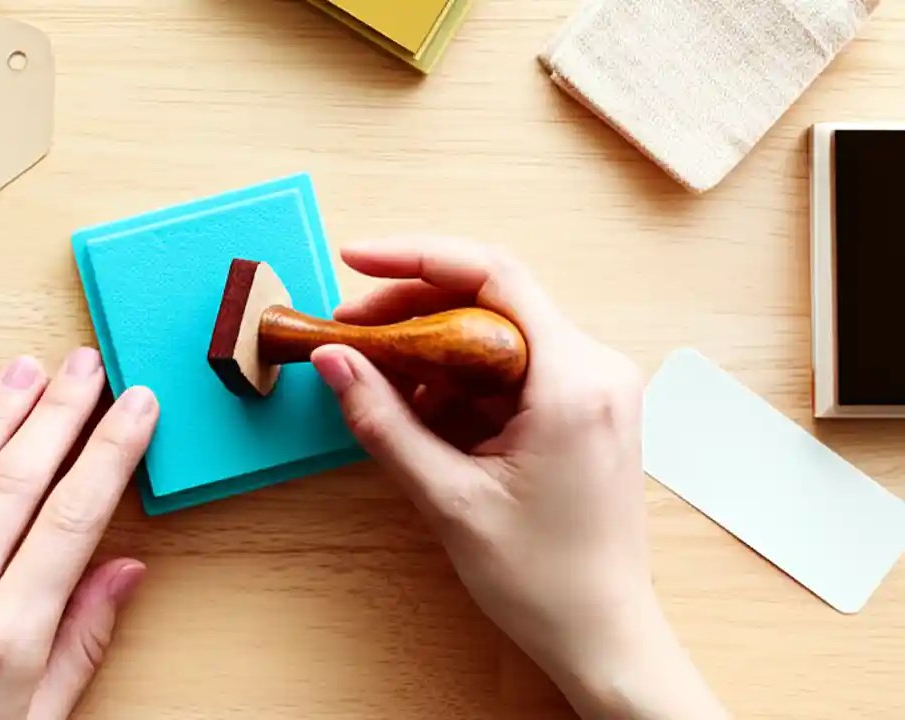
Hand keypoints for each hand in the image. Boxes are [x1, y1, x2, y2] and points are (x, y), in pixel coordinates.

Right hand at [313, 239, 726, 719]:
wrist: (603, 636)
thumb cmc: (543, 580)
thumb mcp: (449, 500)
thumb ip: (384, 422)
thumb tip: (332, 360)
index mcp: (576, 383)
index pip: (494, 275)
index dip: (417, 257)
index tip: (356, 259)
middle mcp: (595, 369)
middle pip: (490, 300)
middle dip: (410, 308)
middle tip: (346, 332)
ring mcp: (592, 387)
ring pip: (495, 334)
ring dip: (430, 346)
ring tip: (372, 375)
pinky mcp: (579, 407)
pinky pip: (508, 368)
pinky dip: (456, 378)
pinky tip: (415, 403)